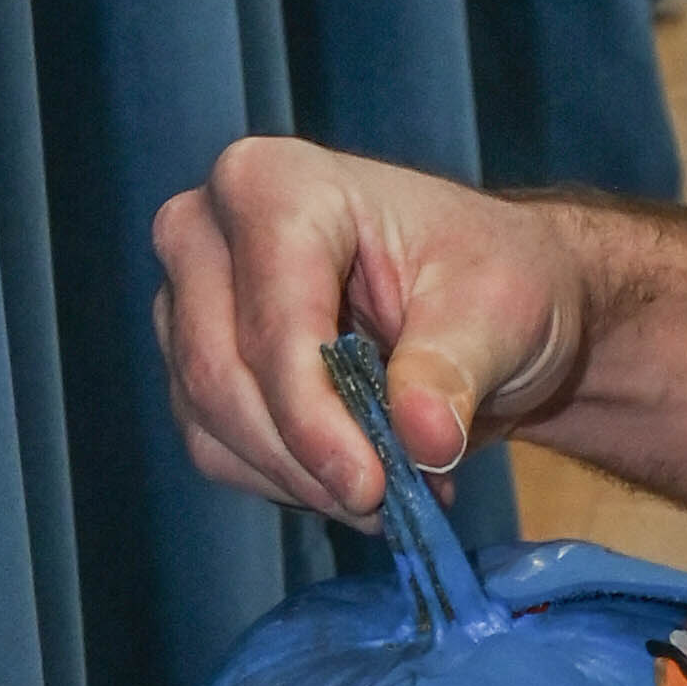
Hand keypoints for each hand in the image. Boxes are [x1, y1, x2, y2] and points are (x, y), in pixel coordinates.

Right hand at [153, 138, 592, 521]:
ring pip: (210, 419)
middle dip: (303, 458)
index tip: (371, 486)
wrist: (486, 296)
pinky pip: (214, 446)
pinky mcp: (191, 360)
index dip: (313, 417)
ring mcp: (187, 297)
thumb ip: (453, 368)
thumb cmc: (491, 275)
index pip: (272, 321)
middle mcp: (205, 230)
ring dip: (299, 477)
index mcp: (275, 184)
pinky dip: (284, 479)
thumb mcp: (499, 309)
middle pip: (221, 372)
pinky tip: (354, 476)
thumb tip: (423, 438)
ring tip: (389, 490)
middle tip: (384, 502)